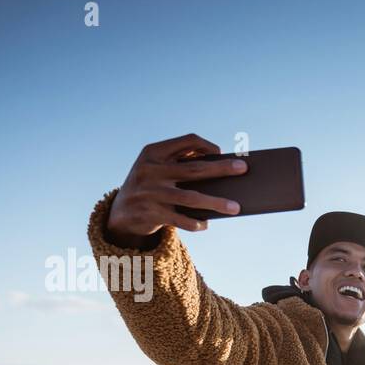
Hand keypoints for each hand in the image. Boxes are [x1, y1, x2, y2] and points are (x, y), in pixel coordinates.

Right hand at [105, 133, 248, 247]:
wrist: (121, 212)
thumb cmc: (150, 185)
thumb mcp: (156, 167)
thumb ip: (180, 161)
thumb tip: (220, 164)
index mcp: (153, 152)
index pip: (186, 141)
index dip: (206, 145)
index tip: (222, 152)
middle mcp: (150, 170)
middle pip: (194, 168)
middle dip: (221, 169)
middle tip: (243, 169)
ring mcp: (151, 192)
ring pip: (191, 198)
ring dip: (216, 203)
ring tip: (236, 207)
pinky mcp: (151, 213)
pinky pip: (180, 220)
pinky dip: (195, 223)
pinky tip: (206, 224)